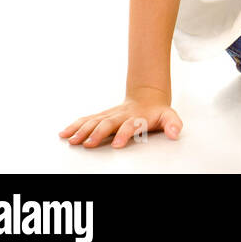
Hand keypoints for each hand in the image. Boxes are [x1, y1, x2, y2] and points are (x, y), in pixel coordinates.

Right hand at [59, 88, 182, 148]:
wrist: (147, 97)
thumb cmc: (157, 112)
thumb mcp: (169, 116)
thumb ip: (173, 124)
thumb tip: (176, 133)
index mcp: (137, 117)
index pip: (131, 125)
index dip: (124, 134)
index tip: (117, 144)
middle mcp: (121, 115)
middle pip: (108, 123)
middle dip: (98, 133)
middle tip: (88, 144)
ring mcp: (110, 114)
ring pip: (94, 121)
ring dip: (82, 130)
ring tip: (71, 140)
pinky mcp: (102, 116)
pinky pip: (87, 120)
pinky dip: (75, 126)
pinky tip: (64, 134)